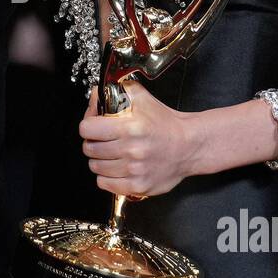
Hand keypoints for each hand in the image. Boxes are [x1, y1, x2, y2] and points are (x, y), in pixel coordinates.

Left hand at [79, 79, 198, 198]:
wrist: (189, 146)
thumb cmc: (165, 123)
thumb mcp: (142, 98)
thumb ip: (117, 91)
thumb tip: (95, 95)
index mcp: (130, 127)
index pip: (87, 129)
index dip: (88, 125)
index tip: (94, 126)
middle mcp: (131, 150)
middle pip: (89, 149)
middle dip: (93, 142)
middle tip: (103, 140)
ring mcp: (134, 170)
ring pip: (95, 167)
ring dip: (100, 160)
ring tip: (112, 154)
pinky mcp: (138, 186)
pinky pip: (105, 184)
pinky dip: (106, 177)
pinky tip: (116, 168)